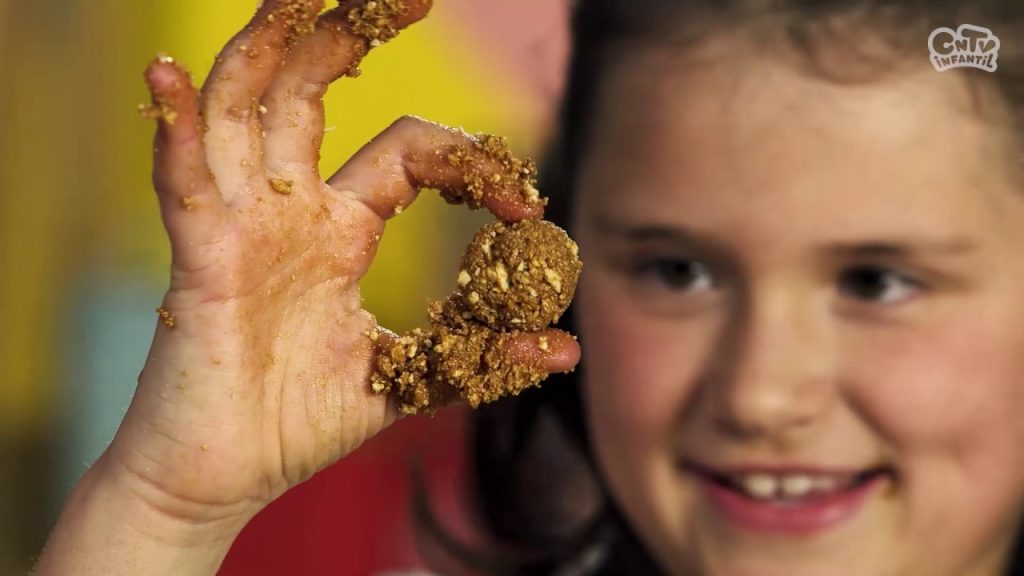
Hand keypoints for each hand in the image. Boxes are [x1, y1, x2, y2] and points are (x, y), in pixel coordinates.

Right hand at [112, 0, 578, 536]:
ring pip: (242, 113)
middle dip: (344, 38)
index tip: (528, 207)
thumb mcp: (404, 380)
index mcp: (340, 230)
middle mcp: (288, 212)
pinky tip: (165, 76)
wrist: (225, 479)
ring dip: (265, 51)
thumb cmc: (299, 422)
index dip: (468, 163)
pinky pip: (183, 186)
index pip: (407, 153)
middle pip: (309, 96)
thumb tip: (565, 352)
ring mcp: (240, 229)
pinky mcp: (200, 263)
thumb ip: (474, 358)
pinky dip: (176, 134)